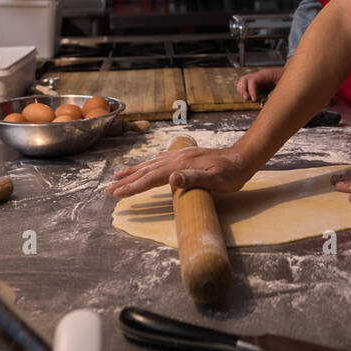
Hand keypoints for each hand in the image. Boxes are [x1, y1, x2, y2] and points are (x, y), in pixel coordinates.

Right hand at [103, 146, 257, 198]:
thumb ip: (193, 179)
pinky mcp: (184, 156)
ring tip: (117, 177)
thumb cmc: (231, 174)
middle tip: (107, 191)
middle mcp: (176, 159)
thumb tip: (171, 178)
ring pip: (150, 165)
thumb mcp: (215, 180)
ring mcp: (180, 156)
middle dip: (126, 181)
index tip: (116, 194)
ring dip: (133, 172)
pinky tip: (145, 167)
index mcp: (180, 166)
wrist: (243, 157)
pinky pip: (159, 161)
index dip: (132, 187)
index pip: (150, 178)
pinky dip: (147, 165)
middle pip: (145, 171)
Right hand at [236, 66, 283, 101]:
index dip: (251, 90)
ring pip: (243, 80)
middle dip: (243, 89)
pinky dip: (244, 90)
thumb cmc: (285, 77)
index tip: (254, 99)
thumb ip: (276, 90)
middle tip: (246, 98)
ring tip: (245, 98)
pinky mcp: (257, 82)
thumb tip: (268, 97)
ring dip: (241, 89)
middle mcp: (259, 75)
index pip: (253, 80)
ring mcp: (257, 78)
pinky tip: (247, 96)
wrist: (287, 72)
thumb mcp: (283, 83)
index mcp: (265, 74)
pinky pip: (246, 84)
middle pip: (244, 79)